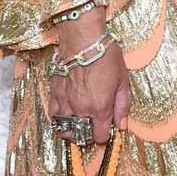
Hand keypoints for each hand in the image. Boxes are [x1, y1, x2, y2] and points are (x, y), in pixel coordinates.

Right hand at [49, 5, 129, 142]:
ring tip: (79, 124)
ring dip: (73, 131)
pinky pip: (53, 117)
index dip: (105, 135)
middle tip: (94, 125)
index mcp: (100, 108)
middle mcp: (81, 109)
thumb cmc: (106, 56)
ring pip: (65, 130)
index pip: (100, 136)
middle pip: (82, 136)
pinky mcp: (55, 94)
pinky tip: (66, 116)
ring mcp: (66, 103)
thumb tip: (122, 125)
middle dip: (89, 134)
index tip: (106, 129)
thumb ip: (122, 105)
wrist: (83, 39)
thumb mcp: (123, 80)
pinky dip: (59, 121)